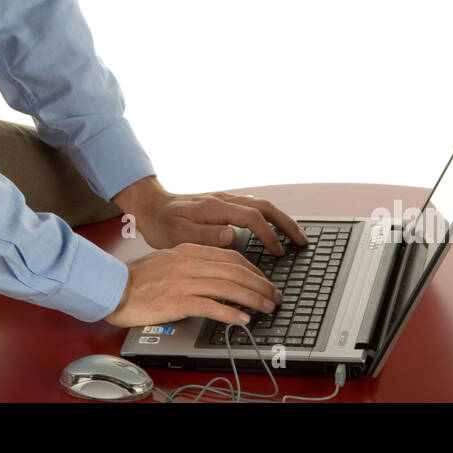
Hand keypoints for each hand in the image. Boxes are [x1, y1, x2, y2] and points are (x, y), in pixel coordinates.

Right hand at [102, 243, 283, 327]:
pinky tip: (242, 319)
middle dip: (260, 284)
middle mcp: (190, 262)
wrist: (114, 287)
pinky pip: (211, 305)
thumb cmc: (138, 278)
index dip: (253, 269)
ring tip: (267, 307)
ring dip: (253, 298)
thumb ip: (193, 262)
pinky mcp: (178, 300)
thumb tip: (217, 273)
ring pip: (229, 286)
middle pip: (236, 270)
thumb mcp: (169, 260)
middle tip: (274, 295)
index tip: (264, 281)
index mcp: (189, 250)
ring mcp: (184, 280)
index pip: (231, 256)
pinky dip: (231, 312)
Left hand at [116, 180, 307, 255]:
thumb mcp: (178, 235)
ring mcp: (225, 200)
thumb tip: (232, 235)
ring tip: (295, 237)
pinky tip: (275, 229)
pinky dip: (270, 217)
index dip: (268, 234)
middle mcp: (223, 200)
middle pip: (264, 207)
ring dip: (281, 219)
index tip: (278, 252)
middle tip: (302, 242)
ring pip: (262, 205)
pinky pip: (254, 207)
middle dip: (286, 224)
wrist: (151, 206)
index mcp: (214, 207)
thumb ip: (205, 235)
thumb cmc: (162, 223)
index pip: (252, 217)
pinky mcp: (224, 204)